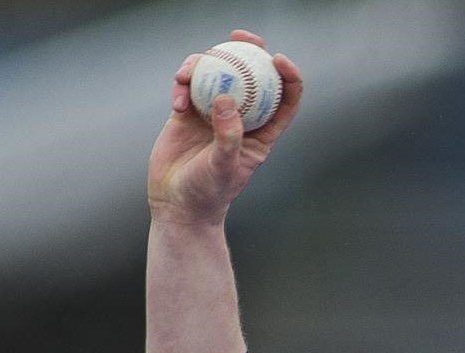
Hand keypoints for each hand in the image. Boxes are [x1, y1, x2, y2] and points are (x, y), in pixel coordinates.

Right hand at [147, 29, 303, 226]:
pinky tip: (176, 101)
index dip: (288, 75)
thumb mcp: (223, 167)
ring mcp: (214, 112)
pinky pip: (189, 85)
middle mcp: (240, 117)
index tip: (277, 59)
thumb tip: (226, 99)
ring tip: (185, 77)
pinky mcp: (188, 111)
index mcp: (262, 132)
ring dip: (202, 65)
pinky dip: (183, 84)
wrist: (176, 203)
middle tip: (238, 37)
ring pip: (215, 73)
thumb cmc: (208, 193)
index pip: (285, 99)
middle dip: (249, 49)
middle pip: (252, 75)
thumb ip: (228, 135)